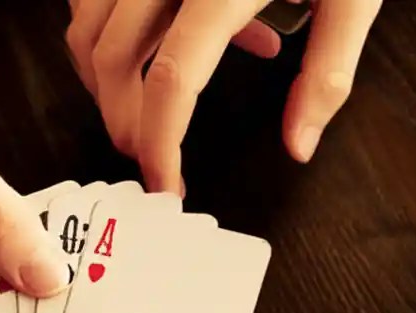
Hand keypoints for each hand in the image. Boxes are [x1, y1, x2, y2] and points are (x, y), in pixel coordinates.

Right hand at [67, 0, 382, 192]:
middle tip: (150, 156)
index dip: (162, 145)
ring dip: (104, 80)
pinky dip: (103, 30)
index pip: (173, 82)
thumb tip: (298, 144)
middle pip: (112, 59)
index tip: (167, 184)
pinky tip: (147, 43)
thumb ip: (327, 72)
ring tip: (141, 111)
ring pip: (88, 25)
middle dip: (125, 121)